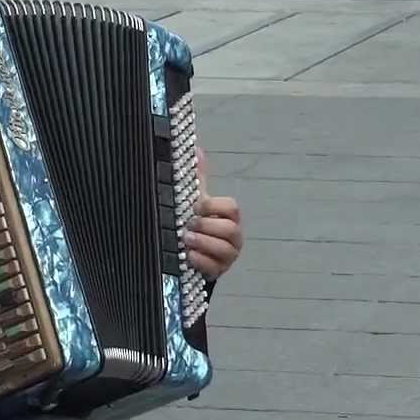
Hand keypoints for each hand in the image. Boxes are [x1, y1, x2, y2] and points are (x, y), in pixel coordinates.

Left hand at [183, 146, 242, 279]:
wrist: (193, 253)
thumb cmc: (199, 224)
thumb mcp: (197, 200)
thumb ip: (198, 178)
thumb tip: (196, 149)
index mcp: (229, 216)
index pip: (231, 207)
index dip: (213, 206)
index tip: (195, 206)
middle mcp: (233, 236)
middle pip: (230, 229)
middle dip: (207, 226)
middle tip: (188, 225)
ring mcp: (229, 255)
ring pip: (225, 250)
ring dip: (203, 243)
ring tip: (186, 239)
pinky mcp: (219, 271)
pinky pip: (214, 267)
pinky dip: (200, 261)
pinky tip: (188, 256)